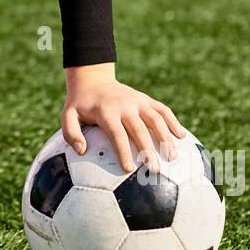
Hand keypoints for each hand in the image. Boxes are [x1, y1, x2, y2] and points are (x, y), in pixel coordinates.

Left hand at [61, 63, 185, 172]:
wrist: (93, 79)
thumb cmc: (80, 104)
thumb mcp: (67, 115)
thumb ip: (71, 133)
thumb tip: (81, 151)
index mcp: (106, 111)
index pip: (117, 133)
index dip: (123, 151)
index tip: (129, 169)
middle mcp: (125, 105)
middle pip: (140, 129)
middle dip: (148, 149)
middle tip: (155, 169)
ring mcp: (138, 101)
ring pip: (156, 119)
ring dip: (166, 138)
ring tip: (172, 157)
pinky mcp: (146, 99)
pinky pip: (163, 110)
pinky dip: (173, 122)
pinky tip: (182, 137)